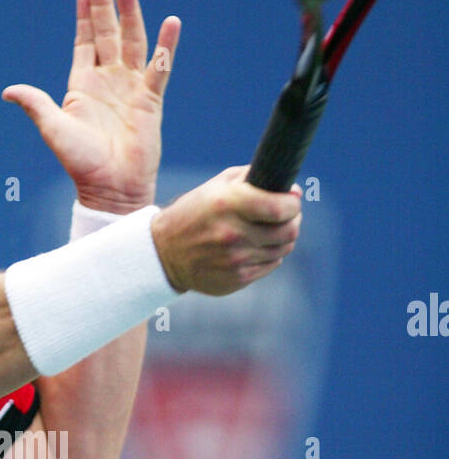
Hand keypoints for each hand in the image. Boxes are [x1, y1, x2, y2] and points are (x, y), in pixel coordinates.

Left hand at [2, 0, 180, 213]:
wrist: (111, 188)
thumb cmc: (81, 163)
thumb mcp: (53, 129)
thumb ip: (35, 104)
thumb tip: (7, 91)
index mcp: (82, 85)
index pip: (85, 41)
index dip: (84, 16)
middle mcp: (108, 82)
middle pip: (108, 34)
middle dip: (105, 5)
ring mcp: (131, 89)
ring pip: (133, 43)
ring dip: (131, 15)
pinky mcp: (151, 101)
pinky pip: (160, 68)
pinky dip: (165, 46)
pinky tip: (170, 22)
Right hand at [151, 167, 302, 295]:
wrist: (164, 254)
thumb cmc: (194, 213)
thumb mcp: (216, 186)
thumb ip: (252, 179)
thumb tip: (292, 190)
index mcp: (228, 204)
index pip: (281, 208)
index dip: (293, 204)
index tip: (292, 200)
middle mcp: (233, 233)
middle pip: (288, 231)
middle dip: (293, 220)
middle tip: (287, 216)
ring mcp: (236, 260)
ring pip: (283, 249)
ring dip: (282, 239)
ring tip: (270, 231)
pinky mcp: (237, 279)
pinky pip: (270, 265)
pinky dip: (269, 255)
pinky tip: (255, 247)